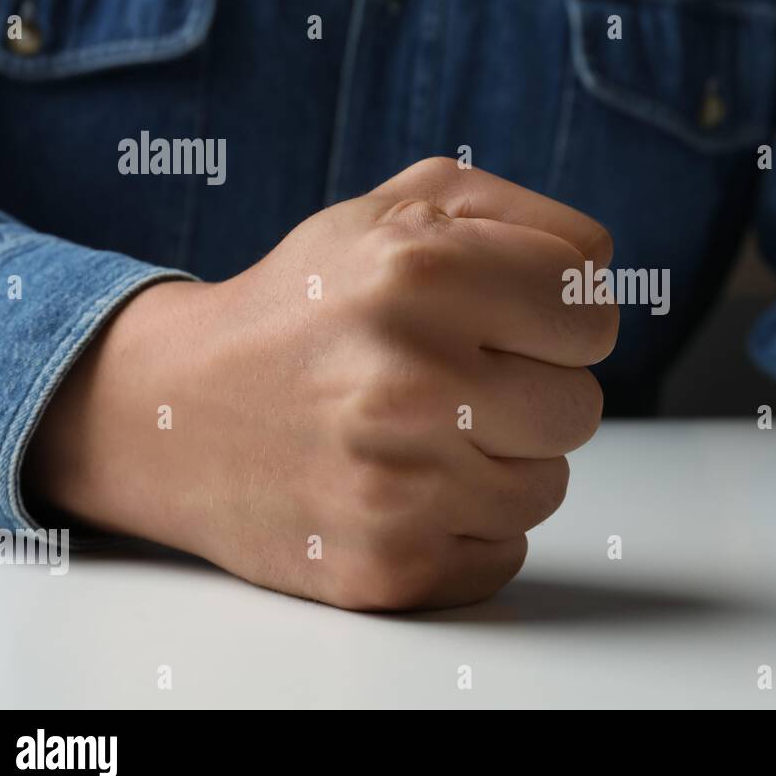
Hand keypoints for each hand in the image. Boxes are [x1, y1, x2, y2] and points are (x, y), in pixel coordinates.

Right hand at [25, 157, 617, 609]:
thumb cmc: (308, 303)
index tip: (504, 322)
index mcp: (420, 271)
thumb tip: (604, 270)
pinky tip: (403, 487)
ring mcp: (399, 486)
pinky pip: (506, 552)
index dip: (556, 318)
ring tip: (419, 432)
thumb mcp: (398, 207)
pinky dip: (467, 524)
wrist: (171, 414)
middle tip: (452, 379)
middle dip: (530, 391)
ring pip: (549, 487)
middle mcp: (409, 380)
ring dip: (499, 461)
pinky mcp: (388, 569)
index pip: (594, 315)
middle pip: (582, 408)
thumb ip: (523, 215)